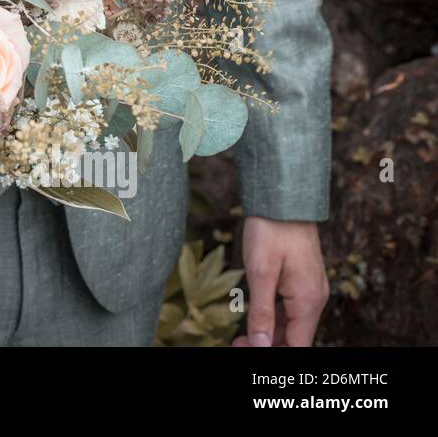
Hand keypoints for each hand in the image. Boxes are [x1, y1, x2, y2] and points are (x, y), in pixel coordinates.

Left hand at [233, 217, 328, 346]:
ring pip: (293, 325)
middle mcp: (315, 298)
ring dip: (270, 334)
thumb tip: (261, 345)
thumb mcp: (260, 272)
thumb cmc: (270, 231)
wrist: (283, 198)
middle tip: (236, 344)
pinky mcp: (302, 280)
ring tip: (240, 337)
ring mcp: (310, 289)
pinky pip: (291, 309)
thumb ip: (262, 312)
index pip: (297, 345)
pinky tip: (254, 318)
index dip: (270, 352)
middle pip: (295, 338)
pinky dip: (274, 319)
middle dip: (268, 345)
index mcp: (309, 300)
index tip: (244, 350)